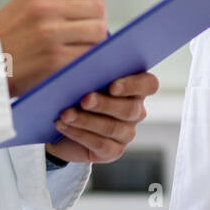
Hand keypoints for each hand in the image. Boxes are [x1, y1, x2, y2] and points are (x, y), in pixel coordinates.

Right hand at [0, 0, 107, 96]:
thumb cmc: (7, 36)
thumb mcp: (25, 3)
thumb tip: (98, 3)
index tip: (88, 9)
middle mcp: (46, 9)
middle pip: (98, 8)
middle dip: (96, 21)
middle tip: (86, 33)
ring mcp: (51, 35)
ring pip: (98, 32)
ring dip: (94, 42)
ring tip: (79, 47)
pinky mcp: (54, 60)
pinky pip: (88, 54)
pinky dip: (86, 59)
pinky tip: (73, 61)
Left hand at [46, 71, 160, 163]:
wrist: (60, 120)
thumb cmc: (75, 90)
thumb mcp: (83, 75)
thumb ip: (90, 64)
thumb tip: (88, 58)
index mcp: (135, 86)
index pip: (149, 84)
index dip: (133, 85)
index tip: (112, 86)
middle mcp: (136, 110)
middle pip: (130, 108)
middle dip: (105, 104)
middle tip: (84, 100)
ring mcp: (126, 133)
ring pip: (113, 127)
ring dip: (86, 120)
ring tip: (66, 114)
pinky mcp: (113, 151)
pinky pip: (100, 144)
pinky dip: (79, 134)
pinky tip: (63, 125)